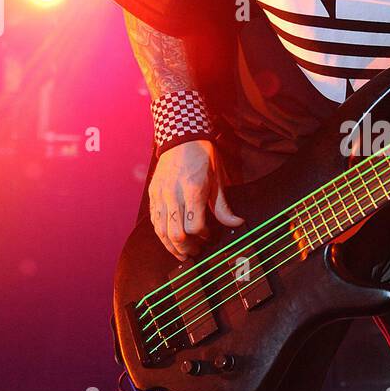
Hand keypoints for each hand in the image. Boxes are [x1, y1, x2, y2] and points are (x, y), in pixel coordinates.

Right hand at [148, 139, 243, 261]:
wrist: (181, 137)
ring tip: (182, 253)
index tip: (208, 235)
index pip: (194, 225)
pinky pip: (154, 221)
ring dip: (172, 246)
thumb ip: (223, 206)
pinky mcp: (152, 194)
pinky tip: (170, 239)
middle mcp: (173, 194)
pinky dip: (161, 234)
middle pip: (176, 233)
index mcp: (192, 189)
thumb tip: (237, 223)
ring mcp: (160, 195)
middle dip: (186, 248)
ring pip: (161, 231)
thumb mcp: (218, 180)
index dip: (202, 235)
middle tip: (195, 251)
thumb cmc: (202, 157)